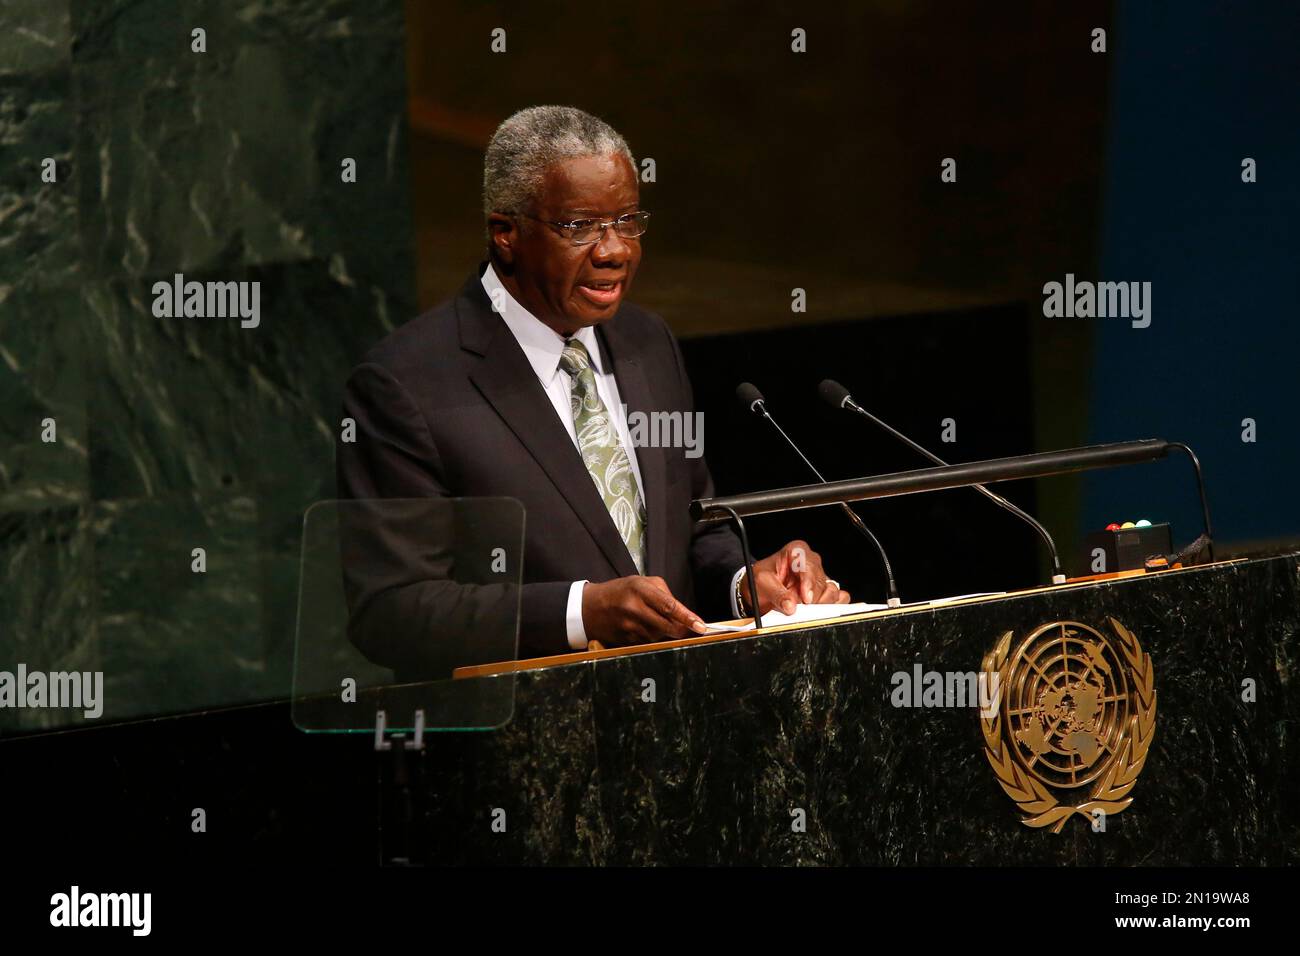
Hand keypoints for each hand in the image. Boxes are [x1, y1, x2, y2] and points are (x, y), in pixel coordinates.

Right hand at [581, 576, 708, 645]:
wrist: (589, 607)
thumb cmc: (619, 591)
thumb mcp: (640, 582)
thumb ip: (664, 594)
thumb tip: (683, 613)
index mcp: (640, 589)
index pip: (669, 606)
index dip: (687, 618)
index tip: (701, 626)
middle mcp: (634, 608)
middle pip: (667, 626)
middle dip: (681, 630)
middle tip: (690, 629)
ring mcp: (628, 626)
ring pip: (659, 636)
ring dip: (664, 632)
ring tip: (652, 620)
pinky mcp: (625, 640)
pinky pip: (647, 642)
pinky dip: (651, 637)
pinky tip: (642, 628)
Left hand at [740, 539, 849, 614]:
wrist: (761, 591)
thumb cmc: (762, 580)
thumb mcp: (762, 583)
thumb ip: (776, 594)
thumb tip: (790, 605)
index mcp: (797, 551)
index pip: (808, 564)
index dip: (808, 582)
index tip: (806, 599)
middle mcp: (811, 562)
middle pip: (821, 581)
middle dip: (811, 598)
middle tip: (800, 610)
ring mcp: (820, 577)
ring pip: (832, 592)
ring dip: (819, 605)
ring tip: (804, 612)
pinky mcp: (826, 592)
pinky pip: (839, 599)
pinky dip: (831, 608)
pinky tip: (818, 612)